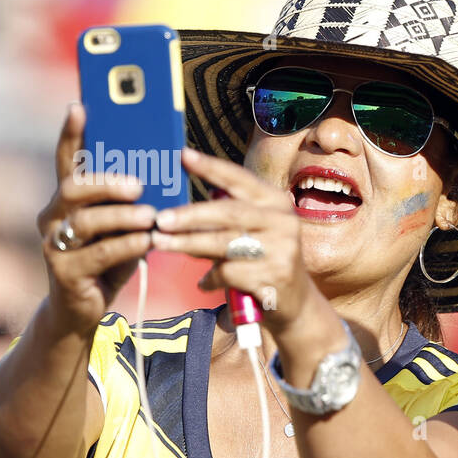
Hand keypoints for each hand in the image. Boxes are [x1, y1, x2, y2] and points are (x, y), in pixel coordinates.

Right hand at [37, 103, 156, 335]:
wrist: (83, 308)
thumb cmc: (108, 259)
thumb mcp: (122, 226)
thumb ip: (132, 202)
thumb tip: (165, 171)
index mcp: (67, 199)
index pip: (67, 160)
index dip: (71, 134)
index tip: (80, 106)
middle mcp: (53, 217)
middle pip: (73, 188)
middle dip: (106, 182)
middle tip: (138, 184)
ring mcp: (54, 244)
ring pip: (85, 221)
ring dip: (121, 216)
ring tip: (150, 215)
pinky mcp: (64, 272)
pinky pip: (99, 254)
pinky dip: (126, 245)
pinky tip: (148, 241)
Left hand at [150, 148, 316, 333]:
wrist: (296, 302)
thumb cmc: (265, 259)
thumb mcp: (255, 230)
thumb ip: (226, 216)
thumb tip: (181, 206)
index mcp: (275, 202)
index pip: (240, 179)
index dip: (211, 167)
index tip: (183, 156)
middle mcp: (282, 221)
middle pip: (229, 212)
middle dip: (190, 215)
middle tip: (161, 219)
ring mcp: (282, 249)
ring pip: (225, 243)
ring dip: (188, 244)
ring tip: (162, 244)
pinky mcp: (275, 276)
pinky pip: (230, 273)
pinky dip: (211, 278)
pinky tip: (203, 282)